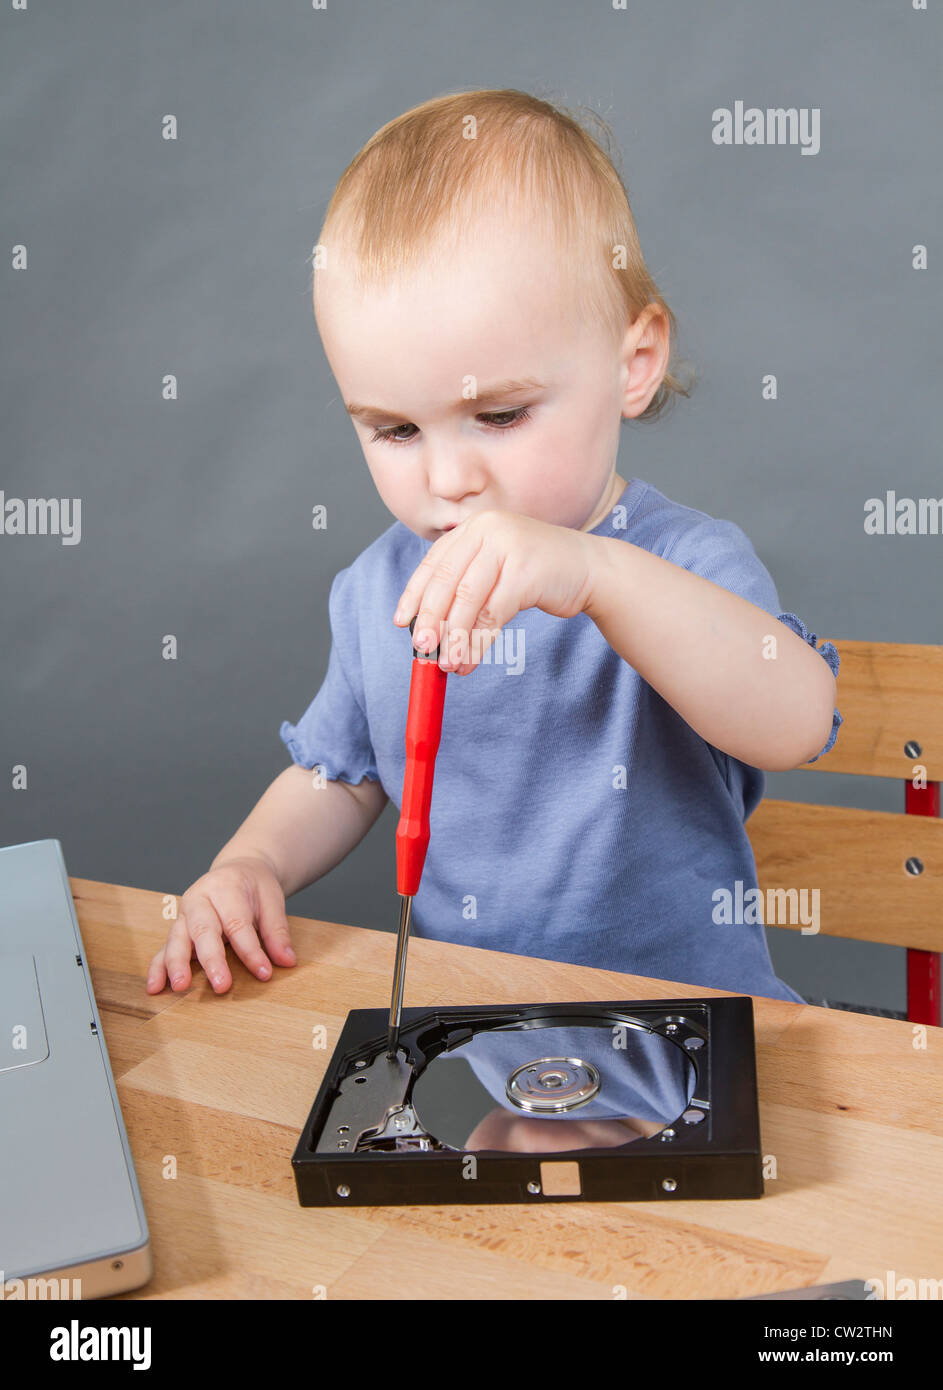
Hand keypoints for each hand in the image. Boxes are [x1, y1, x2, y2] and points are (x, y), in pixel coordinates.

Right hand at [144, 854, 296, 994]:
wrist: (237, 869)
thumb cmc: (254, 886)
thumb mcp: (272, 900)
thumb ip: (277, 931)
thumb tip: (287, 961)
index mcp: (224, 887)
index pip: (237, 923)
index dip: (251, 950)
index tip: (264, 972)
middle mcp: (199, 899)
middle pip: (203, 930)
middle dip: (212, 959)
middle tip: (221, 985)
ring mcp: (184, 914)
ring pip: (177, 939)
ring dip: (176, 964)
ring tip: (179, 986)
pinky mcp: (177, 929)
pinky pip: (163, 948)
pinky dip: (158, 967)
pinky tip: (154, 987)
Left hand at [392, 510, 596, 673]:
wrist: (591, 568)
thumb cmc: (539, 573)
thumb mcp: (497, 568)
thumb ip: (467, 583)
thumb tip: (429, 627)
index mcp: (474, 527)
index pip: (434, 563)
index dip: (414, 595)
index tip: (402, 622)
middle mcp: (487, 529)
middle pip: (446, 581)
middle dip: (430, 620)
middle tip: (421, 651)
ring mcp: (508, 546)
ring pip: (467, 599)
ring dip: (454, 637)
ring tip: (448, 665)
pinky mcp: (526, 570)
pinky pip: (493, 613)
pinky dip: (478, 642)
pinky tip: (471, 660)